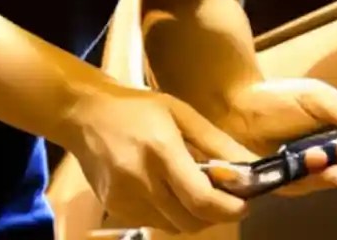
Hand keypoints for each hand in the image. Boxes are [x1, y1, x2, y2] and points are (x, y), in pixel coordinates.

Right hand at [63, 83, 255, 234]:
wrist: (83, 114)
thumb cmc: (137, 108)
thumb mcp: (181, 114)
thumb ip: (218, 143)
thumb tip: (253, 165)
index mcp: (161, 151)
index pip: (201, 199)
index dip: (230, 209)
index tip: (245, 204)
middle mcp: (141, 181)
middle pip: (191, 221)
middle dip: (217, 215)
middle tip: (228, 198)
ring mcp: (125, 199)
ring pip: (174, 227)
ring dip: (194, 216)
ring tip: (198, 191)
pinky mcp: (115, 207)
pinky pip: (154, 223)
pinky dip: (171, 214)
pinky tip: (170, 191)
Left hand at [219, 78, 336, 196]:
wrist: (232, 105)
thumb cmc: (275, 98)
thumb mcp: (315, 97)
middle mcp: (326, 150)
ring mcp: (306, 168)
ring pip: (332, 177)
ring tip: (332, 159)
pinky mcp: (285, 182)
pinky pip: (305, 186)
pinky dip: (314, 178)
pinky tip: (317, 166)